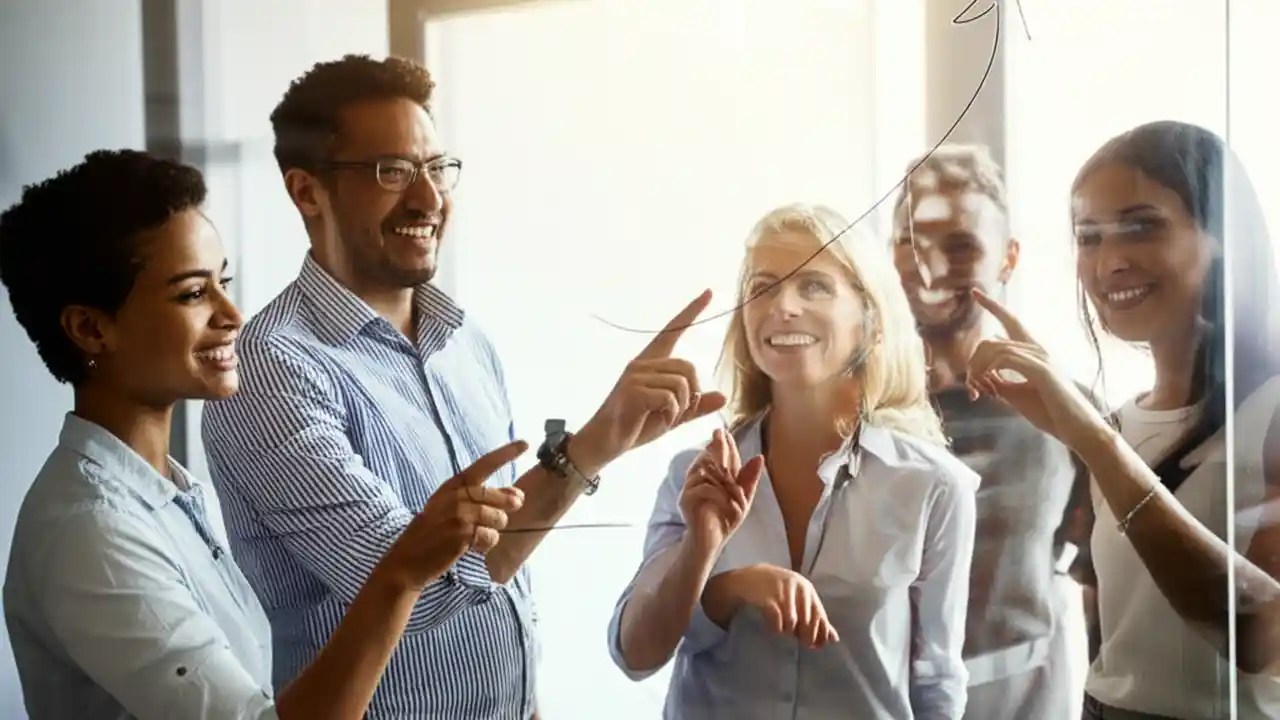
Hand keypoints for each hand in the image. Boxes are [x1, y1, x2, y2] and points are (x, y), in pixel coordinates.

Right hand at [383, 440, 528, 589]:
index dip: (506, 453)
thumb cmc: (433, 532)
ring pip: (499, 519)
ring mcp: (460, 514)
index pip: (484, 464)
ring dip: (492, 530)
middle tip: (495, 517)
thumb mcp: (452, 506)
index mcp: (453, 485)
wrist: (407, 560)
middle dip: (506, 508)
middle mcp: (457, 496)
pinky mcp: (463, 535)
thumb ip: (483, 498)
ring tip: (472, 535)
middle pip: (501, 497)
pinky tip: (469, 547)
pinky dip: (485, 545)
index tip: (525, 443)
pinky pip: (491, 537)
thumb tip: (517, 494)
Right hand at [573, 290, 727, 471]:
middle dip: (692, 395)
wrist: (604, 443)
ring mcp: (635, 375)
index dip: (692, 311)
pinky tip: (655, 420)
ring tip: (663, 417)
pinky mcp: (632, 391)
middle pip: (689, 367)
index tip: (709, 292)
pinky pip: (669, 398)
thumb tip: (723, 396)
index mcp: (651, 362)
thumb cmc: (635, 426)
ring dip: (680, 408)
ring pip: (681, 384)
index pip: (673, 331)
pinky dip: (670, 414)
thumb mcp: (672, 416)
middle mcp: (641, 363)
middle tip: (676, 413)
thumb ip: (695, 406)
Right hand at [679, 429, 764, 550]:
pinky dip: (717, 493)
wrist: (709, 543)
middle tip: (721, 434)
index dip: (724, 445)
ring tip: (733, 479)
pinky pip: (703, 489)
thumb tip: (759, 457)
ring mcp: (690, 489)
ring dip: (723, 477)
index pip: (718, 457)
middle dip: (718, 447)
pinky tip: (727, 498)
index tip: (726, 433)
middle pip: (709, 459)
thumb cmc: (724, 521)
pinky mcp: (686, 501)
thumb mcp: (742, 499)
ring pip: (706, 473)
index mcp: (711, 477)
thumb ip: (749, 479)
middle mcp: (697, 480)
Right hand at [706, 564, 838, 648]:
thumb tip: (834, 639)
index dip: (819, 634)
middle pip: (808, 621)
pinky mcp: (767, 597)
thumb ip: (815, 617)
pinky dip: (776, 629)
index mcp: (807, 590)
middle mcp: (797, 588)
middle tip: (800, 644)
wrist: (748, 578)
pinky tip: (773, 630)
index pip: (820, 616)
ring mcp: (781, 591)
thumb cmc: (777, 592)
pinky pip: (776, 619)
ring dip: (789, 632)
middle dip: (806, 637)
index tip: (815, 647)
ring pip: (792, 622)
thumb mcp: (798, 600)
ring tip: (784, 634)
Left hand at [966, 289, 1111, 451]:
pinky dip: (989, 370)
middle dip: (973, 362)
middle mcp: (1038, 350)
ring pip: (994, 348)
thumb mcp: (1016, 395)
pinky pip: (1005, 358)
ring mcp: (1042, 358)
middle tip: (971, 387)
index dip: (993, 306)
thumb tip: (981, 374)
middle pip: (991, 340)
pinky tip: (988, 386)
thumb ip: (999, 381)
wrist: (1078, 430)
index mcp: (1034, 353)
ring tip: (977, 390)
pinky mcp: (1042, 370)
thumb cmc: (1051, 413)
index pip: (1011, 321)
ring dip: (977, 369)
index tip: (975, 291)